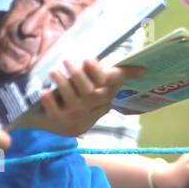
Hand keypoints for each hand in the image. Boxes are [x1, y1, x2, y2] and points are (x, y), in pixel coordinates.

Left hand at [23, 59, 144, 137]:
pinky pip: (55, 111)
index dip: (98, 74)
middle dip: (78, 75)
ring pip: (71, 100)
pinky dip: (49, 101)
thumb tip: (144, 69)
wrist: (57, 128)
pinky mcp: (58, 122)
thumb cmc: (80, 99)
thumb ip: (115, 75)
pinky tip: (44, 91)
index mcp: (104, 99)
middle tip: (66, 61)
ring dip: (62, 84)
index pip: (107, 87)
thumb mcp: (99, 87)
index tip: (88, 60)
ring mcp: (75, 117)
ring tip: (53, 72)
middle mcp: (91, 109)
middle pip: (88, 92)